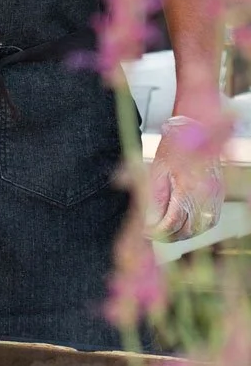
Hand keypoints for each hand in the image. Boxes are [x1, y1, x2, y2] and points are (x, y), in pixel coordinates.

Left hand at [147, 116, 223, 241]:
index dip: (157, 230)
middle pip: (186, 229)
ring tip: (165, 232)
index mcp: (187, 187)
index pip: (172, 221)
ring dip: (181, 234)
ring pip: (198, 228)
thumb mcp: (157, 169)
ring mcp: (214, 197)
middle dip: (167, 235)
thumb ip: (154, 196)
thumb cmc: (173, 147)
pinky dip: (195, 227)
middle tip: (152, 234)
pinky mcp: (219, 196)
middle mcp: (204, 195)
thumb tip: (148, 220)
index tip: (146, 232)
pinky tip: (182, 225)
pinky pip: (208, 221)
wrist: (195, 129)